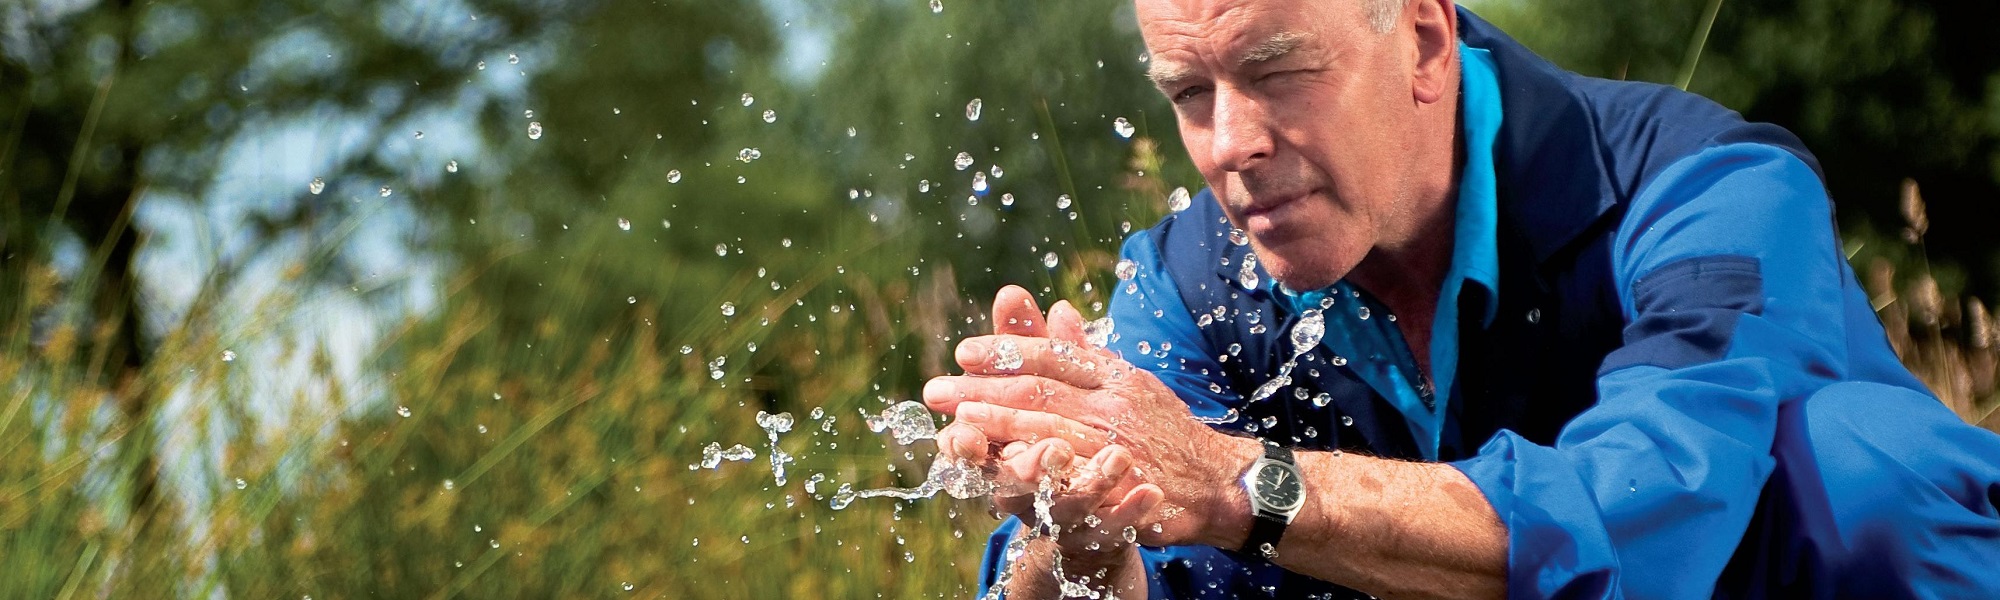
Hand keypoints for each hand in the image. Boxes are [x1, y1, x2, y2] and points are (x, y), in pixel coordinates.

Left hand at [925, 285, 1258, 550]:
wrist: (1217, 481)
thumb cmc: (1163, 428)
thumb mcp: (1128, 382)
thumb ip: (1085, 352)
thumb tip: (1055, 311)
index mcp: (1113, 374)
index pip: (1051, 356)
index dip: (1005, 352)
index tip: (963, 352)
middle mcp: (1115, 403)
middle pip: (1041, 389)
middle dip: (984, 387)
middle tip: (937, 389)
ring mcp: (1119, 444)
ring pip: (1052, 428)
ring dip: (1002, 422)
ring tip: (960, 418)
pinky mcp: (1122, 484)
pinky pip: (1073, 473)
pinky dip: (1035, 466)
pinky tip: (1003, 465)